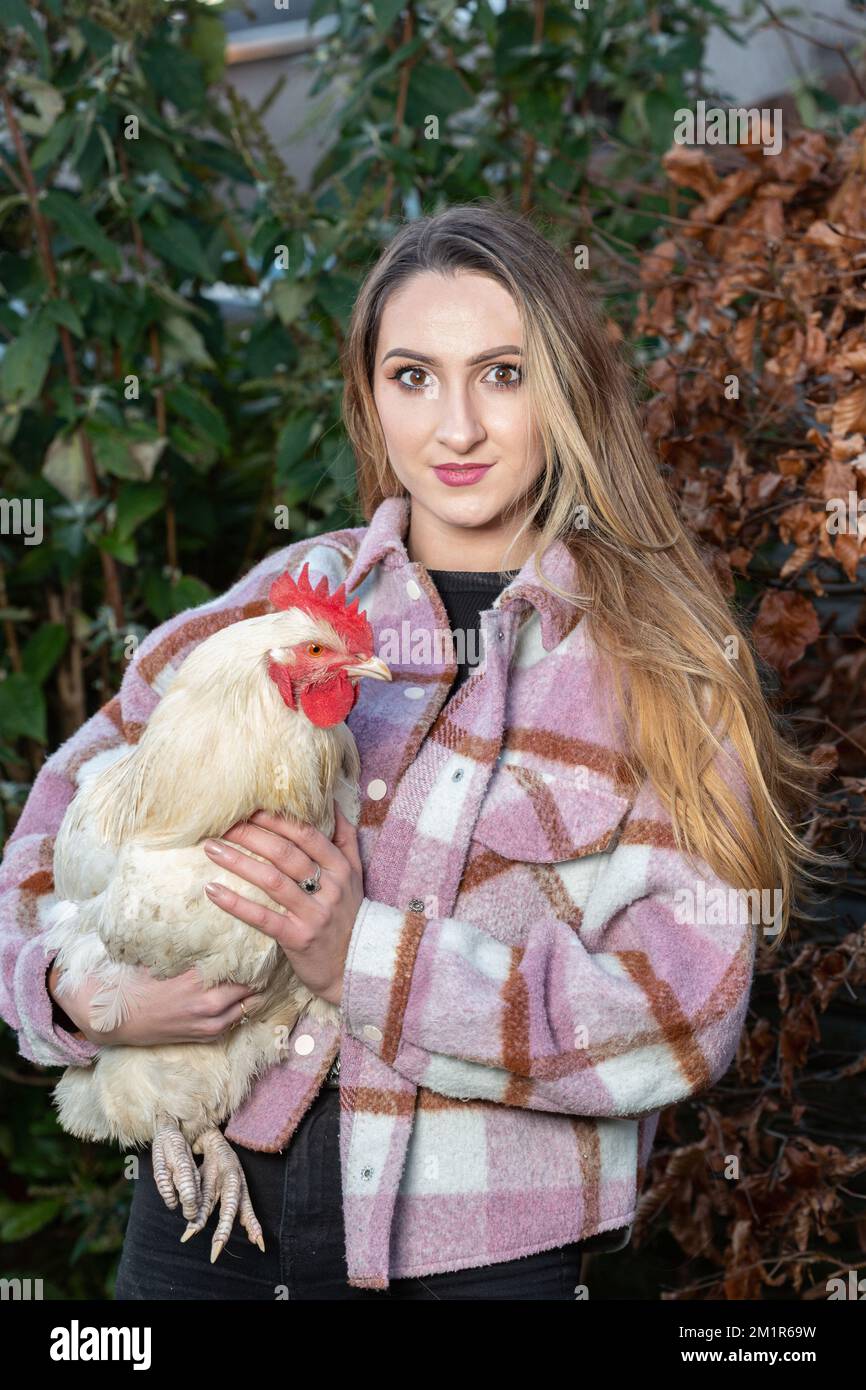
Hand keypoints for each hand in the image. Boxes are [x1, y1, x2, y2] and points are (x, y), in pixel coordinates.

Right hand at [47, 962, 263, 1045]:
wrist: (118, 1020)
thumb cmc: (137, 983)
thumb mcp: (161, 959)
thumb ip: (186, 947)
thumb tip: (208, 921)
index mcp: (197, 980)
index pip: (238, 965)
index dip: (253, 953)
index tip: (262, 941)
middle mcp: (208, 1004)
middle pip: (250, 986)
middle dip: (259, 972)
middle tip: (268, 957)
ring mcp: (208, 1024)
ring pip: (247, 1007)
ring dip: (254, 992)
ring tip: (261, 975)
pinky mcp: (205, 1037)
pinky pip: (235, 1022)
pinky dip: (242, 1009)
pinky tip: (245, 995)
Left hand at [201, 802, 363, 1006]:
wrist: (356, 966)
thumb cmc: (349, 915)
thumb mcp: (355, 875)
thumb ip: (345, 838)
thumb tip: (331, 802)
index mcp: (341, 868)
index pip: (306, 835)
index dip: (277, 819)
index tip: (250, 808)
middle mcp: (330, 888)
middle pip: (285, 854)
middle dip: (252, 835)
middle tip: (223, 824)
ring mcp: (314, 914)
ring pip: (272, 881)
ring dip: (238, 862)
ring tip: (212, 848)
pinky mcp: (298, 938)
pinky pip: (262, 918)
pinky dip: (236, 903)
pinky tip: (213, 891)